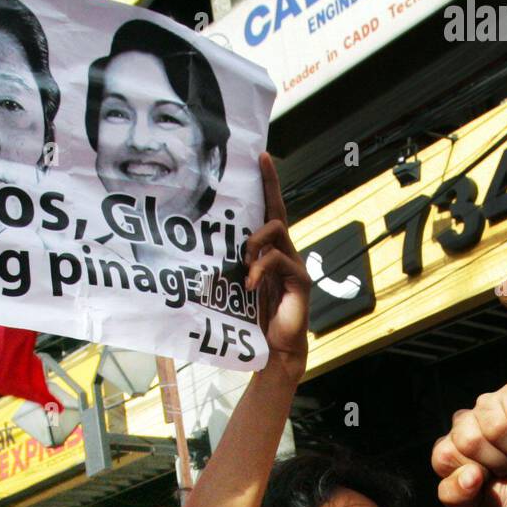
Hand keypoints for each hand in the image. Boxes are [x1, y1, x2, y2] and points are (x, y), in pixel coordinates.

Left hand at [244, 153, 309, 378]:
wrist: (274, 349)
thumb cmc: (255, 320)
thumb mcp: (237, 287)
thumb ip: (232, 266)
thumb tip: (205, 249)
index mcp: (270, 252)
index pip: (268, 212)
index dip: (267, 184)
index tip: (260, 157)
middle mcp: (285, 253)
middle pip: (278, 211)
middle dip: (270, 184)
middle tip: (261, 161)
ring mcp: (294, 265)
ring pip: (277, 230)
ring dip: (256, 239)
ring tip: (243, 258)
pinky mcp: (301, 279)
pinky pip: (279, 260)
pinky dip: (261, 268)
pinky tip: (250, 283)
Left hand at [432, 383, 506, 506]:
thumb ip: (456, 498)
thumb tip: (468, 473)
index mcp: (450, 450)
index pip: (443, 456)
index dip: (472, 476)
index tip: (490, 482)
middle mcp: (466, 423)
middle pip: (466, 438)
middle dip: (496, 462)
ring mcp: (491, 405)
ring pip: (493, 423)